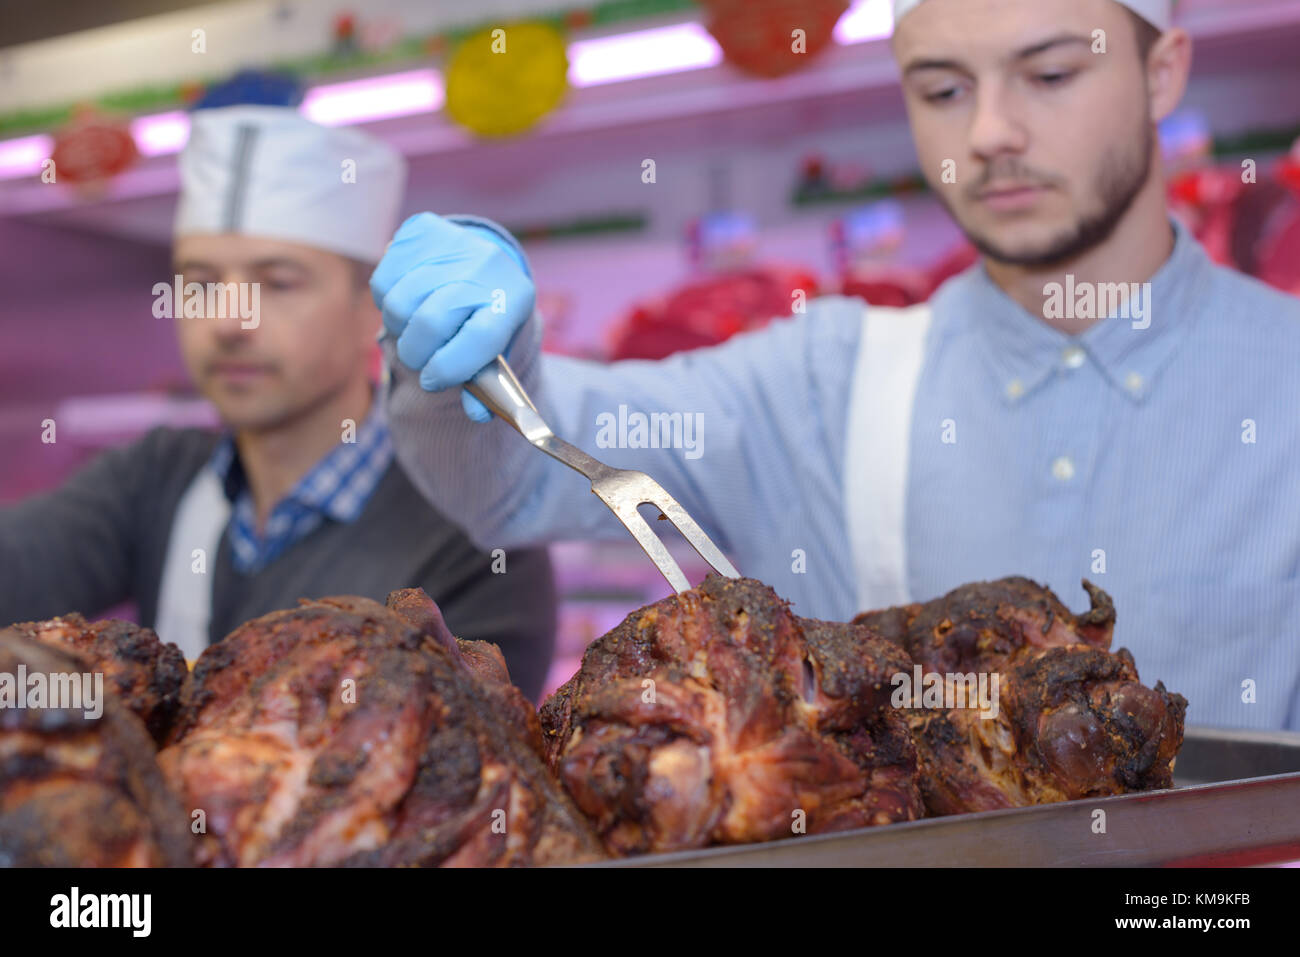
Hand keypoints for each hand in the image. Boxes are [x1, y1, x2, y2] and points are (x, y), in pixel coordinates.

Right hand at [370, 213, 534, 420]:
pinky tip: (407, 300)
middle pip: (432, 321)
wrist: (480, 262)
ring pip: (400, 303)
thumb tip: (477, 413)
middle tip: (419, 359)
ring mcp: (453, 244)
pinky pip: (384, 279)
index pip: (481, 339)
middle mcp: (486, 267)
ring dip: (398, 328)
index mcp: (513, 300)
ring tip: (413, 329)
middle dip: (417, 353)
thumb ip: (485, 384)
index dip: (450, 367)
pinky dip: (387, 300)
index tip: (433, 379)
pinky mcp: (421, 231)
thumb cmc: (483, 317)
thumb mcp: (494, 348)